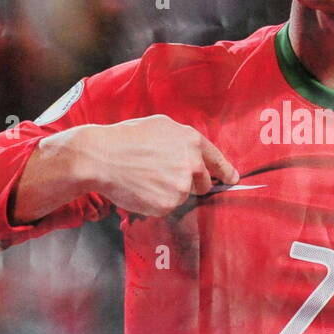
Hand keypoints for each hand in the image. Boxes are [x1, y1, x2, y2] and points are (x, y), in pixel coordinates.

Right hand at [16, 115, 239, 222]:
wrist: (101, 157)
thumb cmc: (126, 139)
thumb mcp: (160, 126)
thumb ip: (182, 140)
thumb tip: (195, 153)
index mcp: (192, 141)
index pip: (217, 161)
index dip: (226, 172)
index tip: (232, 179)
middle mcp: (192, 164)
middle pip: (204, 183)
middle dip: (191, 184)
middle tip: (166, 178)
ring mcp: (181, 186)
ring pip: (183, 196)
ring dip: (170, 192)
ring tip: (146, 179)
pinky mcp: (169, 204)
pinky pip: (168, 207)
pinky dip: (156, 202)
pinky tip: (141, 189)